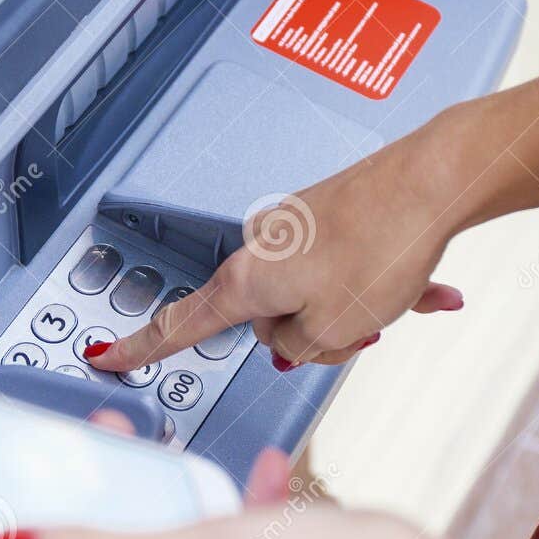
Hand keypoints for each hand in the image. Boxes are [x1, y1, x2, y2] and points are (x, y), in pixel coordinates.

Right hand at [86, 133, 468, 374]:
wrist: (435, 181)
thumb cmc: (382, 247)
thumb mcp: (331, 332)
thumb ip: (296, 349)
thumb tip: (292, 337)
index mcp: (246, 280)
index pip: (180, 326)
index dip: (140, 348)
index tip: (103, 356)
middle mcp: (262, 246)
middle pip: (270, 320)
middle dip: (316, 335)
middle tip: (362, 327)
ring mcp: (297, 226)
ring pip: (320, 297)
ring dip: (361, 309)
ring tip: (403, 297)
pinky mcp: (333, 214)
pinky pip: (352, 270)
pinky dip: (384, 286)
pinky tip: (429, 289)